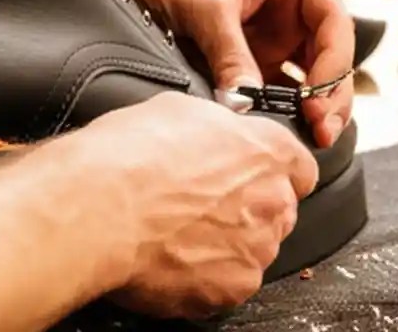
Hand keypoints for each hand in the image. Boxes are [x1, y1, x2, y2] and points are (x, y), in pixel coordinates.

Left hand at [86, 0, 355, 146]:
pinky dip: (282, 112)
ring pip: (310, 79)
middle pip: (330, 57)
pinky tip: (278, 132)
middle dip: (330, 94)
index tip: (316, 99)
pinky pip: (277, 90)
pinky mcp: (253, 62)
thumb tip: (246, 102)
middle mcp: (292, 8)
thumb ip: (229, 54)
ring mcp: (274, 38)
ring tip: (310, 139)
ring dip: (313, 109)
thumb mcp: (204, 7)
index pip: (334, 23)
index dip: (333, 64)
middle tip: (321, 130)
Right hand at [91, 92, 317, 317]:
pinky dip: (203, 278)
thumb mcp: (177, 110)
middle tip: (199, 206)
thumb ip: (213, 127)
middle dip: (247, 210)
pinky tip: (169, 259)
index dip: (271, 172)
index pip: (299, 167)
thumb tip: (210, 134)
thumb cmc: (128, 156)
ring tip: (176, 235)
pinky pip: (226, 285)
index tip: (251, 176)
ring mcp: (255, 249)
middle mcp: (272, 200)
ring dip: (225, 245)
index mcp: (267, 151)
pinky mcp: (231, 289)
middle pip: (276, 211)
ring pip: (252, 250)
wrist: (98, 208)